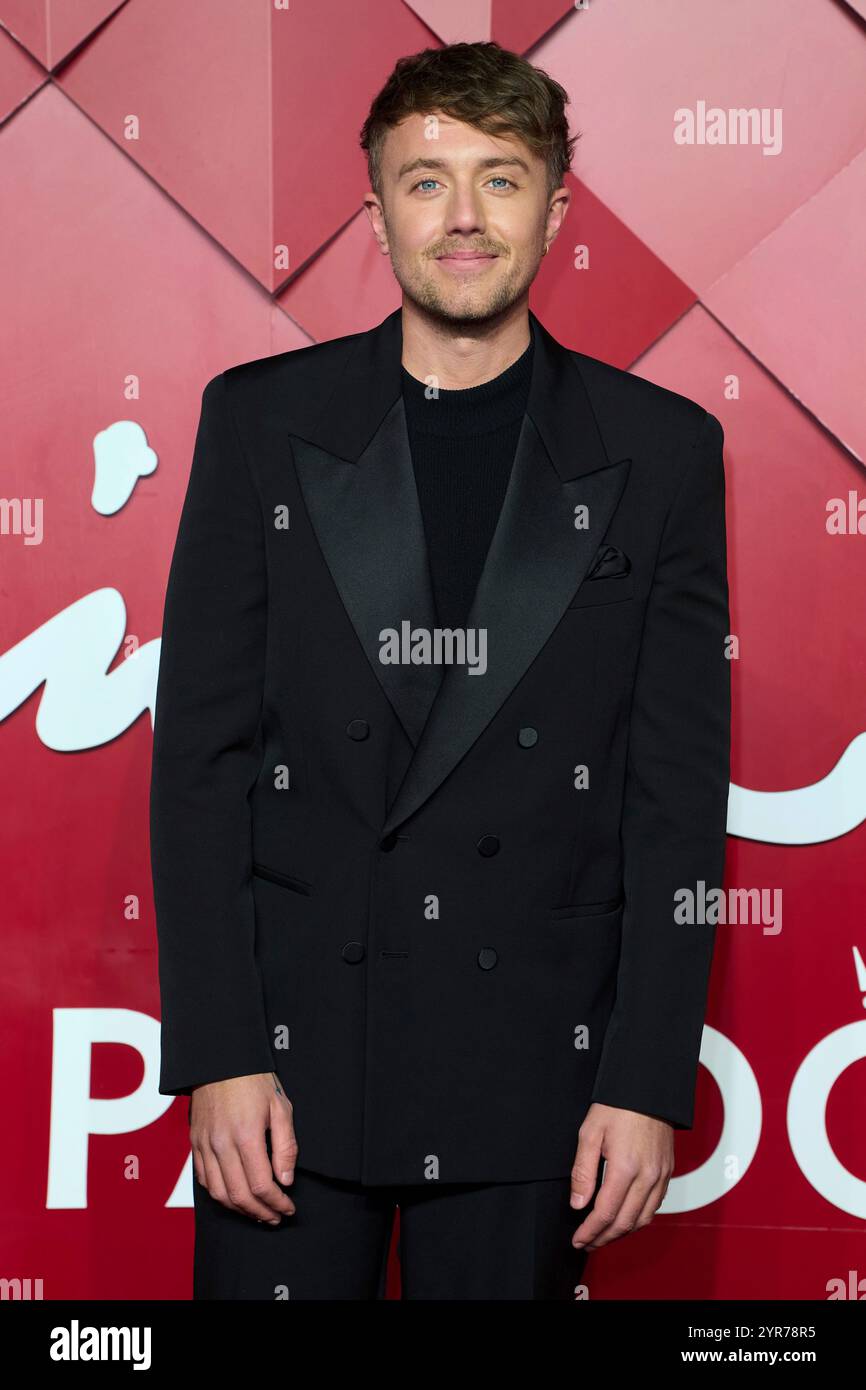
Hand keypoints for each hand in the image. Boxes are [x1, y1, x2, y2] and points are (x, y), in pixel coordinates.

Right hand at [190, 1071, 297, 1224]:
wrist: (220, 1059)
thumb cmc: (254, 1080)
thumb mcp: (280, 1107)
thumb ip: (285, 1147)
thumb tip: (285, 1180)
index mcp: (246, 1135)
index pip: (261, 1185)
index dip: (277, 1203)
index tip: (288, 1207)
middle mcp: (221, 1144)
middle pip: (239, 1196)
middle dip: (260, 1213)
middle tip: (276, 1217)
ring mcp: (205, 1145)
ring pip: (219, 1193)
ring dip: (239, 1209)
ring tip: (258, 1213)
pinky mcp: (195, 1143)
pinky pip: (204, 1180)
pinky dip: (220, 1195)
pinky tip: (235, 1196)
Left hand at [569, 1103, 673, 1249]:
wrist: (648, 1088)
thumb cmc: (617, 1107)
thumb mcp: (590, 1133)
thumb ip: (583, 1171)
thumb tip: (578, 1204)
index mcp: (625, 1168)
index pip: (606, 1213)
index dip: (590, 1231)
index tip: (578, 1240)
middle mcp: (647, 1177)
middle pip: (625, 1222)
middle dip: (604, 1238)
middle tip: (587, 1243)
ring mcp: (661, 1176)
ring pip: (643, 1219)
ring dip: (622, 1233)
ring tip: (603, 1236)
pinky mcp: (668, 1172)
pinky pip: (654, 1206)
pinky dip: (638, 1219)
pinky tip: (625, 1218)